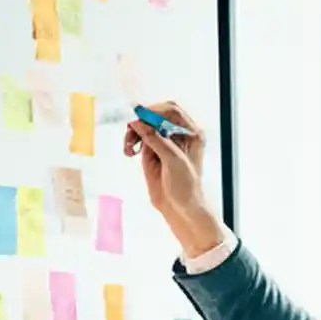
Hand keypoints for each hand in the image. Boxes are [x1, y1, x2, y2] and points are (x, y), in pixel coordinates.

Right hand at [123, 101, 207, 223]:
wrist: (180, 208)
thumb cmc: (186, 186)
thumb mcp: (173, 161)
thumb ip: (156, 140)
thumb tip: (139, 122)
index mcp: (191, 133)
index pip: (172, 111)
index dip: (155, 111)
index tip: (140, 117)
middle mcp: (178, 135)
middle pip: (156, 116)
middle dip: (141, 121)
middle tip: (130, 130)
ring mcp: (165, 143)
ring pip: (145, 126)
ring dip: (133, 132)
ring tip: (128, 146)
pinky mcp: (153, 152)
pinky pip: (139, 139)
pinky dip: (131, 141)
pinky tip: (129, 151)